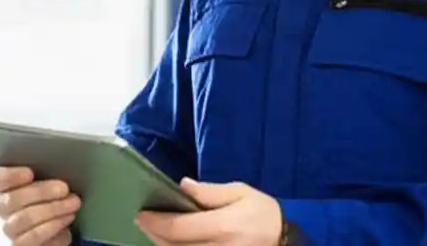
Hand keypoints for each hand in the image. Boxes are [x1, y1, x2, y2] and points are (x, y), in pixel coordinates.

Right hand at [0, 166, 81, 245]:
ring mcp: (12, 229)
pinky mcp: (22, 244)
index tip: (29, 173)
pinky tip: (67, 219)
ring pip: (21, 220)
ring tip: (73, 204)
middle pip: (10, 200)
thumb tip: (63, 159)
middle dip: (40, 193)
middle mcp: (6, 208)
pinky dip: (51, 228)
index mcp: (10, 186)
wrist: (72, 219)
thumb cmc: (61, 194)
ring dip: (51, 210)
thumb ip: (52, 169)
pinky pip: (29, 240)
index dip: (10, 176)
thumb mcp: (58, 178)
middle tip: (64, 189)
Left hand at [136, 178, 283, 245]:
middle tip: (145, 220)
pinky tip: (172, 242)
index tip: (141, 213)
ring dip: (163, 244)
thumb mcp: (241, 193)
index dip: (156, 222)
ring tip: (156, 231)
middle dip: (154, 233)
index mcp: (223, 226)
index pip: (178, 228)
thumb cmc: (262, 214)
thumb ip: (210, 192)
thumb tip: (182, 186)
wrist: (284, 241)